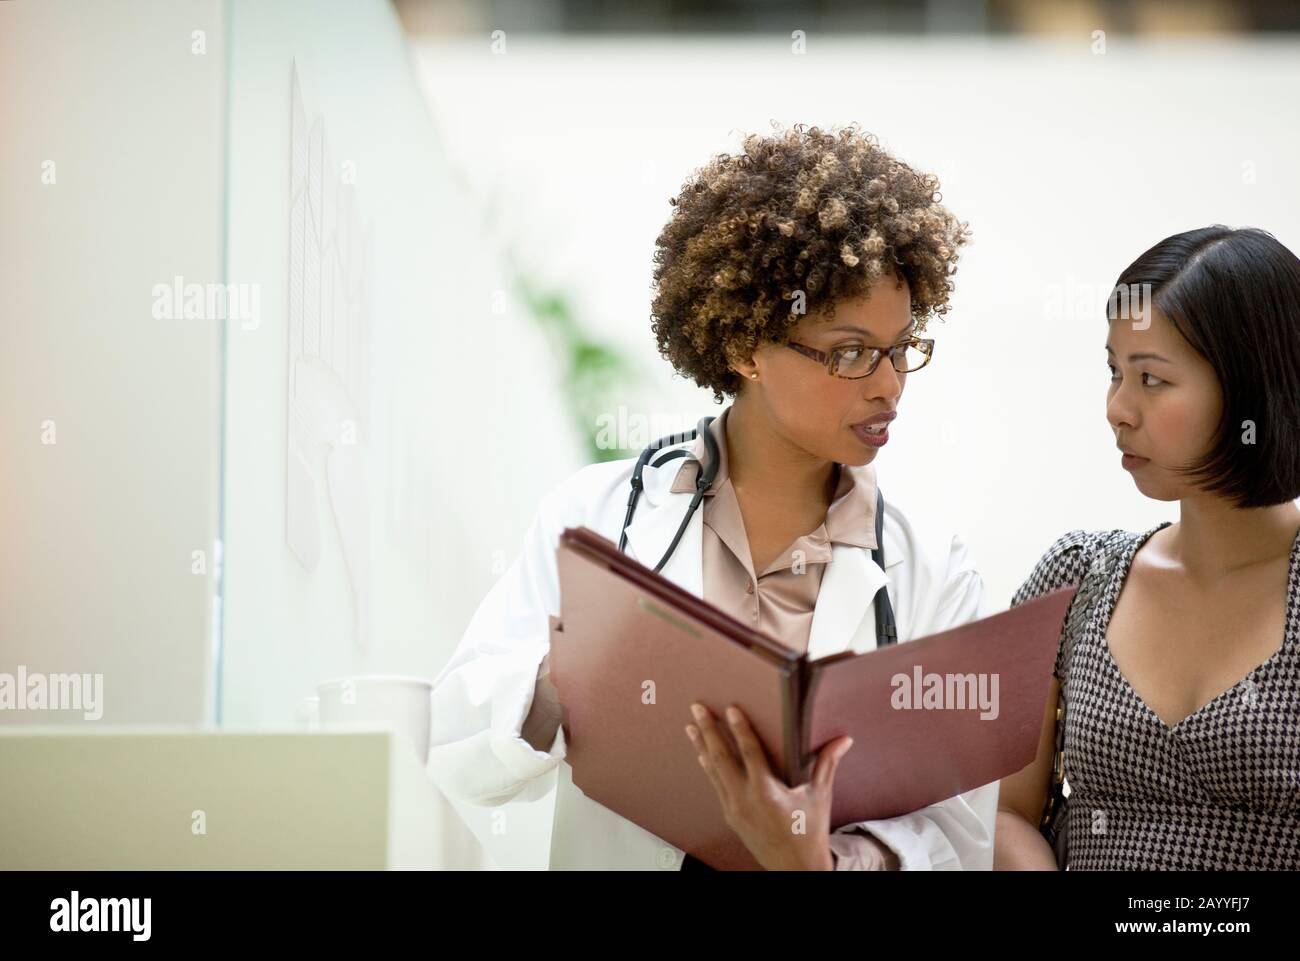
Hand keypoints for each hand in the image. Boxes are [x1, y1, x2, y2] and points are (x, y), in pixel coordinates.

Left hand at [686, 702, 852, 870]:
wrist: (795, 868)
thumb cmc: (809, 833)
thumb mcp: (819, 796)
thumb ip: (827, 763)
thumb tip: (843, 740)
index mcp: (767, 793)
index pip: (749, 752)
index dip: (739, 729)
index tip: (730, 709)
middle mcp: (745, 800)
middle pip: (721, 758)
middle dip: (709, 731)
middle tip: (698, 709)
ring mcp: (734, 809)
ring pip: (713, 771)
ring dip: (702, 747)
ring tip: (691, 727)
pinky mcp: (730, 816)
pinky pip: (716, 786)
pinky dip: (709, 768)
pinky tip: (702, 755)